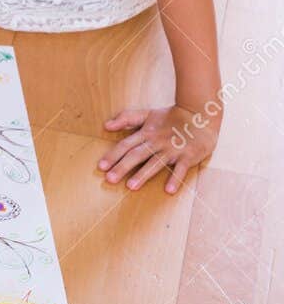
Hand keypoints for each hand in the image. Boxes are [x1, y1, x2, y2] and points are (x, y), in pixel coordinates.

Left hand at [99, 104, 213, 192]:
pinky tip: (169, 190)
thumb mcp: (147, 114)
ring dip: (143, 175)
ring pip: (156, 163)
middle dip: (122, 167)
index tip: (101, 166)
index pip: (126, 145)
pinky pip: (181, 169)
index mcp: (146, 133)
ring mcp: (173, 149)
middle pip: (137, 155)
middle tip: (109, 179)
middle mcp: (157, 142)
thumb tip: (106, 125)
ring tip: (131, 186)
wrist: (200, 113)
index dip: (113, 155)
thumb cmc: (171, 117)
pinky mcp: (188, 155)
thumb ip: (127, 118)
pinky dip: (175, 179)